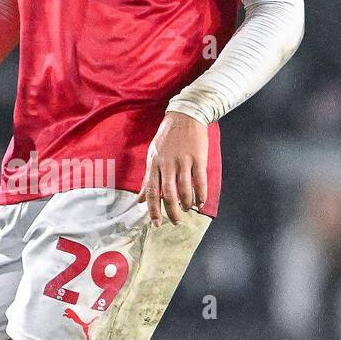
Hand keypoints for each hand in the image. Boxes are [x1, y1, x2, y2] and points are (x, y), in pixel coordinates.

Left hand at [137, 111, 207, 225]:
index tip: (156, 223)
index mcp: (155, 164)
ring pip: (184, 189)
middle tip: (176, 222)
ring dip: (186, 204)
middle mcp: (168, 164)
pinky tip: (200, 202)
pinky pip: (200, 181)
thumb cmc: (167, 137)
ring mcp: (183, 161)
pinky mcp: (198, 158)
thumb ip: (148, 179)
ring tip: (187, 209)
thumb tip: (139, 200)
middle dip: (172, 211)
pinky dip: (200, 194)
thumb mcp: (153, 155)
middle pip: (168, 194)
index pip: (152, 191)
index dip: (153, 209)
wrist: (185, 116)